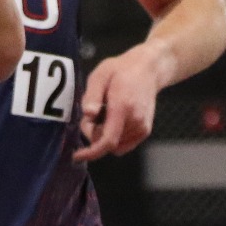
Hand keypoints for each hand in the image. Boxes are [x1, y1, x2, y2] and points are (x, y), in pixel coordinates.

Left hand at [73, 46, 161, 161]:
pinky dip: (113, 137)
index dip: (91, 152)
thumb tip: (88, 114)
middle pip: (106, 142)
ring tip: (106, 111)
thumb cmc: (121, 71)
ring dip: (103, 135)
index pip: (107, 140)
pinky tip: (113, 119)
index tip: (77, 156)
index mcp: (122, 107)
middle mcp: (135, 121)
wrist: (148, 70)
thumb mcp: (100, 75)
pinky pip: (122, 145)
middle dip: (93, 133)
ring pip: (114, 145)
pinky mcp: (144, 131)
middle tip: (92, 112)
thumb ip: (92, 96)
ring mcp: (142, 127)